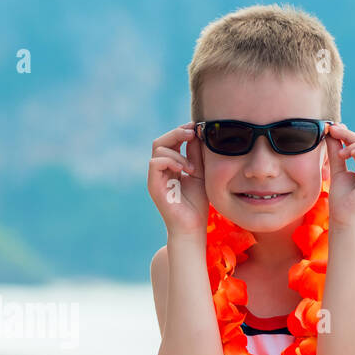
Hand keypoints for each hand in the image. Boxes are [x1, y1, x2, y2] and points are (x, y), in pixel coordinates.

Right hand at [148, 122, 208, 236]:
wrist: (192, 227)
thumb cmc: (197, 204)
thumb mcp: (201, 173)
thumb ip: (196, 154)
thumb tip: (197, 133)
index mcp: (170, 166)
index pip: (170, 141)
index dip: (181, 131)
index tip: (197, 127)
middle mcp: (160, 170)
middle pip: (161, 141)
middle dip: (177, 133)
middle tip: (193, 133)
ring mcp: (155, 177)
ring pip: (158, 149)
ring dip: (178, 153)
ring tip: (192, 167)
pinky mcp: (153, 185)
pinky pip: (155, 162)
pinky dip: (171, 161)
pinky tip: (185, 170)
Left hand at [325, 122, 354, 230]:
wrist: (343, 220)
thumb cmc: (341, 201)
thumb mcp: (337, 170)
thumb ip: (336, 153)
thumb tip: (332, 134)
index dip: (347, 136)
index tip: (331, 130)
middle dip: (350, 135)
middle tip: (333, 131)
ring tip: (342, 154)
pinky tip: (350, 155)